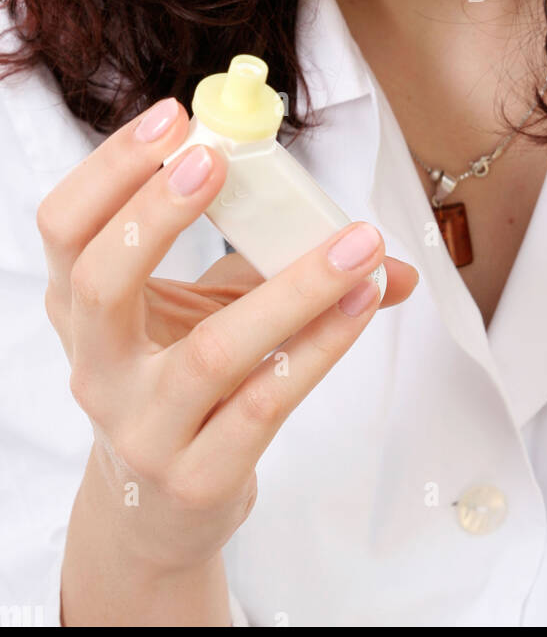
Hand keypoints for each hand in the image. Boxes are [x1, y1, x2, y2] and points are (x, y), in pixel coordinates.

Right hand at [39, 96, 418, 577]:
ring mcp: (143, 430)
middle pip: (100, 281)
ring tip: (360, 243)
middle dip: (156, 214)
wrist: (158, 516)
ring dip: (296, 288)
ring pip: (212, 352)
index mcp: (81, 313)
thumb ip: (275, 269)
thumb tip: (391, 254)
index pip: (65, 229)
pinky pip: (265, 404)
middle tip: (218, 160)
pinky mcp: (197, 478)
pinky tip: (363, 305)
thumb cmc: (181, 388)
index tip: (172, 120)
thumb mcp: (206, 316)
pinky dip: (321, 347)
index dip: (108, 171)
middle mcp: (97, 370)